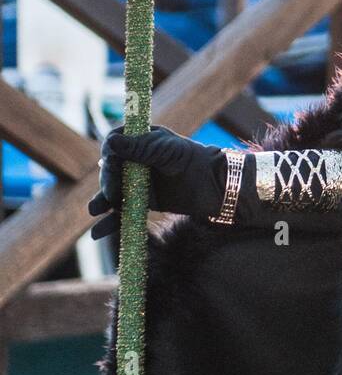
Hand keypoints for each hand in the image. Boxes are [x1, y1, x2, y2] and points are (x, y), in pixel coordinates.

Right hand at [88, 126, 230, 237]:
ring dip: (101, 202)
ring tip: (95, 211)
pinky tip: (97, 233)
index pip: (114, 144)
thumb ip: (139, 148)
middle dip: (107, 182)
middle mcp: (136, 161)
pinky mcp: (143, 203)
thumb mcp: (165, 150)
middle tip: (114, 193)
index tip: (111, 161)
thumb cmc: (192, 159)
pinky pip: (122, 212)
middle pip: (110, 171)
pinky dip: (110, 223)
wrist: (213, 185)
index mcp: (141, 140)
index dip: (110, 153)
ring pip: (112, 193)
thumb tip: (111, 143)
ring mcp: (138, 183)